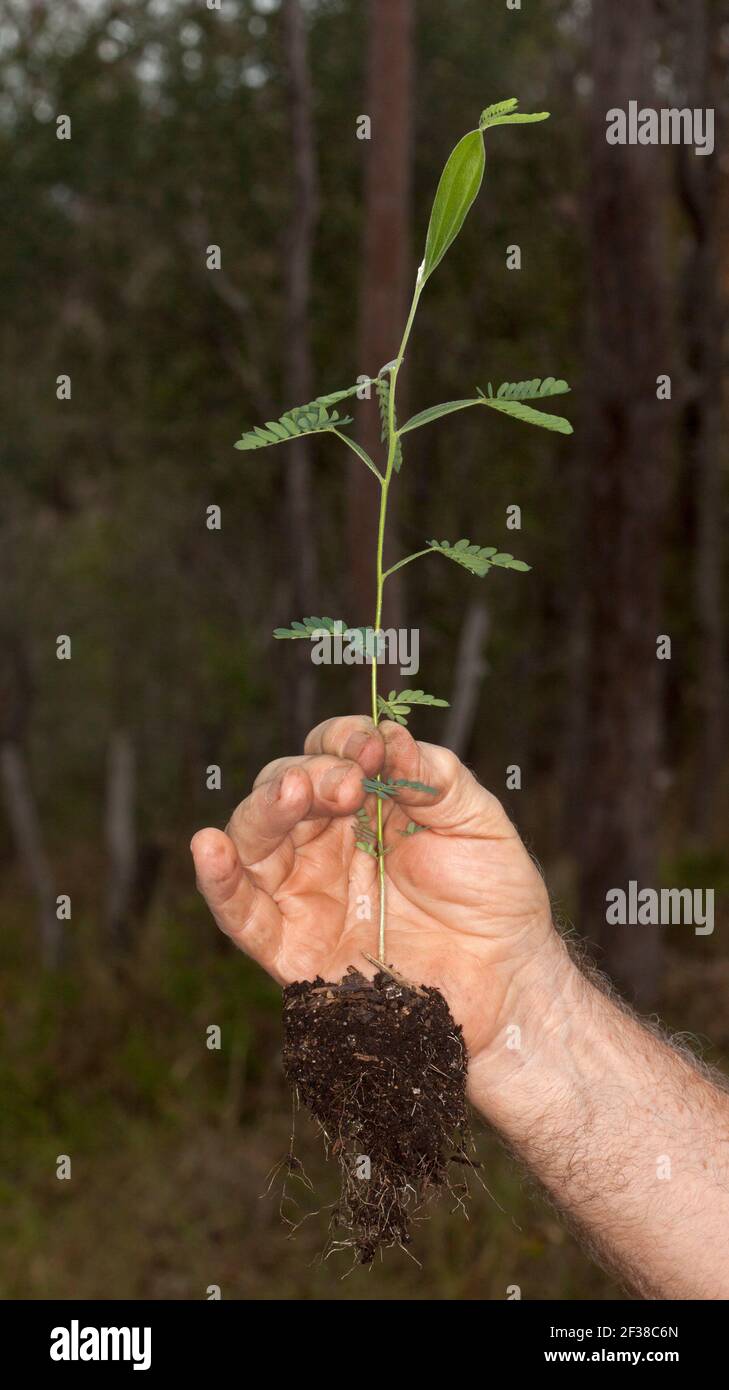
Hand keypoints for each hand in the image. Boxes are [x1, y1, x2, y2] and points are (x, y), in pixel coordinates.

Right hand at [191, 714, 557, 1060]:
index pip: (330, 755)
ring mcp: (305, 894)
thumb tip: (392, 736)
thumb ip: (436, 777)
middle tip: (347, 784)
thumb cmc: (497, 901)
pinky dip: (219, 881)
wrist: (509, 986)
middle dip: (308, 775)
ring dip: (264, 809)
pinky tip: (209, 848)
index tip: (373, 747)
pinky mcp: (292, 949)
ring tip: (292, 794)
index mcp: (367, 807)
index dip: (343, 741)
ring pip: (254, 840)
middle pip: (284, 790)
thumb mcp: (479, 822)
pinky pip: (241, 914)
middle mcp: (326, 844)